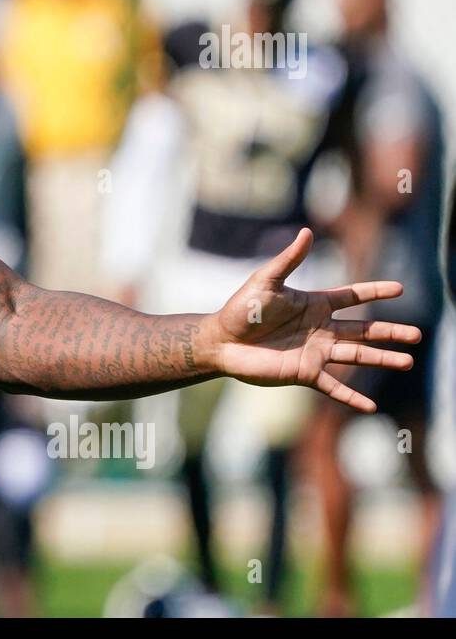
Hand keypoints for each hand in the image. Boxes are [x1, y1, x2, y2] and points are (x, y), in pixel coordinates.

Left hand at [202, 228, 419, 412]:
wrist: (222, 341)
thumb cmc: (242, 309)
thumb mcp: (267, 280)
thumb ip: (290, 259)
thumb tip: (306, 231)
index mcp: (314, 304)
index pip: (352, 296)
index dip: (374, 292)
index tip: (399, 289)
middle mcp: (321, 329)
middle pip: (364, 330)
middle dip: (390, 332)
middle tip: (417, 335)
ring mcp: (316, 352)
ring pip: (357, 355)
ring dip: (382, 359)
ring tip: (407, 362)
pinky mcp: (305, 372)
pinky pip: (333, 387)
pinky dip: (351, 397)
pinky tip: (370, 407)